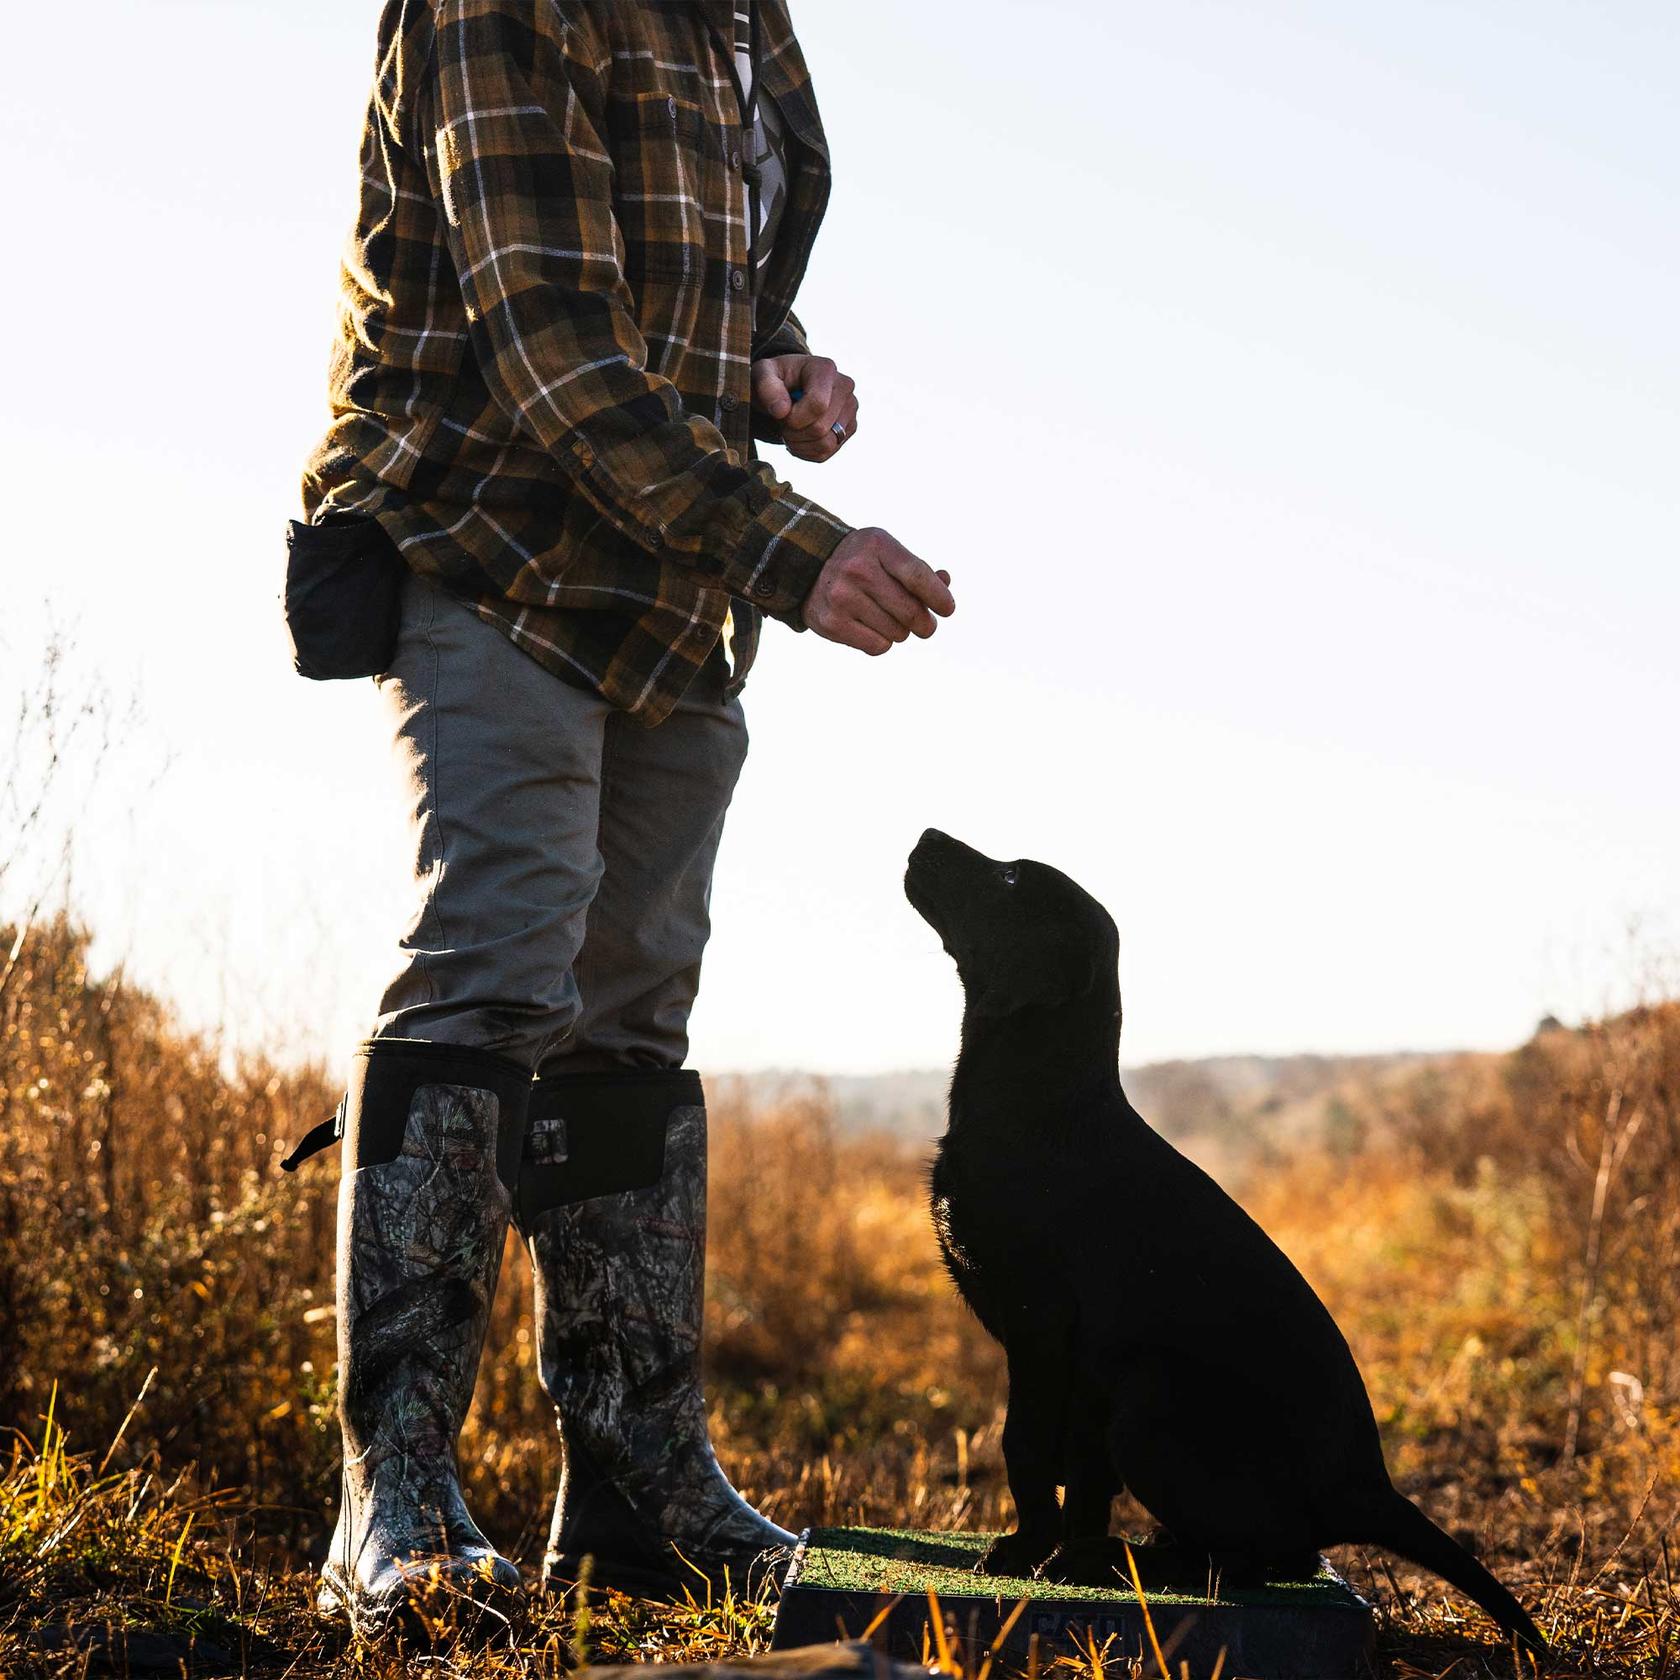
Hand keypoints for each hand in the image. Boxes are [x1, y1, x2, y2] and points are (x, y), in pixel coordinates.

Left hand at [753, 354, 857, 461]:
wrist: (787, 386)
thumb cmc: (775, 378)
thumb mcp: (763, 374)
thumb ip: (767, 387)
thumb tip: (782, 411)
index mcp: (826, 369)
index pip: (818, 405)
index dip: (794, 418)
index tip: (780, 414)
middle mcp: (845, 387)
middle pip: (821, 428)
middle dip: (794, 432)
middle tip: (782, 421)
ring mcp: (850, 409)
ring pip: (826, 444)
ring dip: (799, 444)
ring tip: (789, 430)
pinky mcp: (849, 428)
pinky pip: (827, 453)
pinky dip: (806, 451)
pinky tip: (798, 437)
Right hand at [801, 528, 954, 655]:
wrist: (808, 568)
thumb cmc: (862, 562)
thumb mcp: (887, 553)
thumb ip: (918, 570)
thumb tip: (944, 583)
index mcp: (877, 545)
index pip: (917, 576)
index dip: (939, 597)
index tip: (947, 610)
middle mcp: (858, 570)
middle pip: (911, 612)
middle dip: (925, 624)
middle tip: (925, 625)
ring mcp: (842, 597)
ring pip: (897, 633)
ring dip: (901, 632)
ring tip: (888, 620)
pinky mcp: (832, 623)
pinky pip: (878, 647)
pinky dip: (883, 643)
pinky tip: (872, 629)